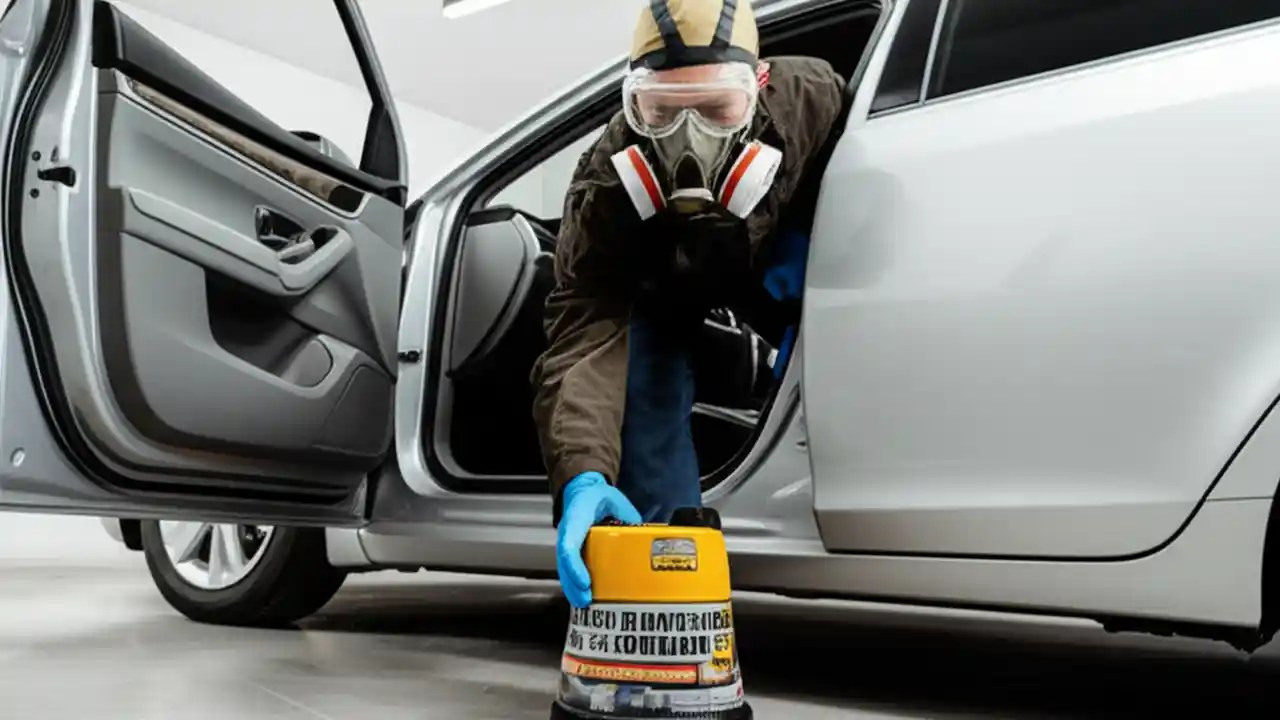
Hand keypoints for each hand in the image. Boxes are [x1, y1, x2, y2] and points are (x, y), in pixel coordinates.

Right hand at [556, 471, 641, 607]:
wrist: (580, 491)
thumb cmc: (595, 497)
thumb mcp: (614, 499)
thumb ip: (628, 516)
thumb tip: (644, 535)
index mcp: (576, 518)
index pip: (569, 544)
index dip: (575, 566)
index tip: (585, 582)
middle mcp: (567, 533)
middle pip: (564, 562)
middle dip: (572, 583)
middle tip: (585, 600)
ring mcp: (566, 542)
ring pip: (563, 568)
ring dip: (572, 587)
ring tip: (584, 604)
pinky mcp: (570, 550)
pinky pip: (568, 568)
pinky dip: (574, 583)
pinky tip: (583, 596)